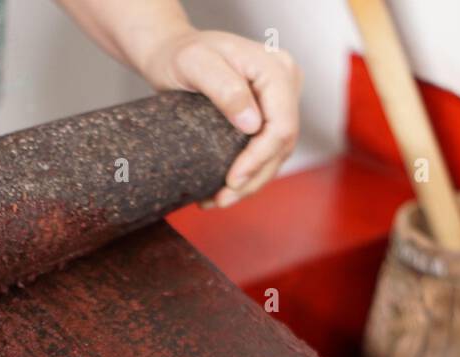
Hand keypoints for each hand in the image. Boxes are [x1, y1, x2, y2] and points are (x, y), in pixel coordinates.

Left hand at [140, 29, 301, 206]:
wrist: (173, 53)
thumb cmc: (181, 54)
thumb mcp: (196, 64)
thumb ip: (225, 88)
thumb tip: (253, 124)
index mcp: (276, 68)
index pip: (281, 125)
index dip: (259, 158)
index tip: (231, 180)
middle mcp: (286, 84)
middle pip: (282, 145)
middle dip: (254, 178)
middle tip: (221, 199)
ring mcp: (279, 102)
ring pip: (276, 154)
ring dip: (250, 183)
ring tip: (218, 201)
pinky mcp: (268, 116)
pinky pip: (265, 151)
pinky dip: (247, 174)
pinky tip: (221, 190)